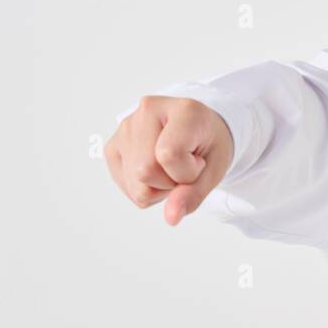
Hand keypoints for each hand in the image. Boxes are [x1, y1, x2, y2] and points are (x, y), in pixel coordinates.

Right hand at [104, 96, 234, 225]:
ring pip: (134, 184)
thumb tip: (171, 217)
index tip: (198, 161)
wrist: (199, 129)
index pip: (169, 155)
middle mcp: (148, 111)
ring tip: (170, 166)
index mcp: (182, 110)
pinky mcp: (112, 145)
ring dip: (157, 187)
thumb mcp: (215, 168)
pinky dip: (144, 188)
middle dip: (170, 182)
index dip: (187, 172)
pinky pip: (126, 187)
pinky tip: (156, 170)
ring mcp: (126, 127)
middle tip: (184, 165)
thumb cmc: (207, 144)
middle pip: (145, 171)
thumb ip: (194, 193)